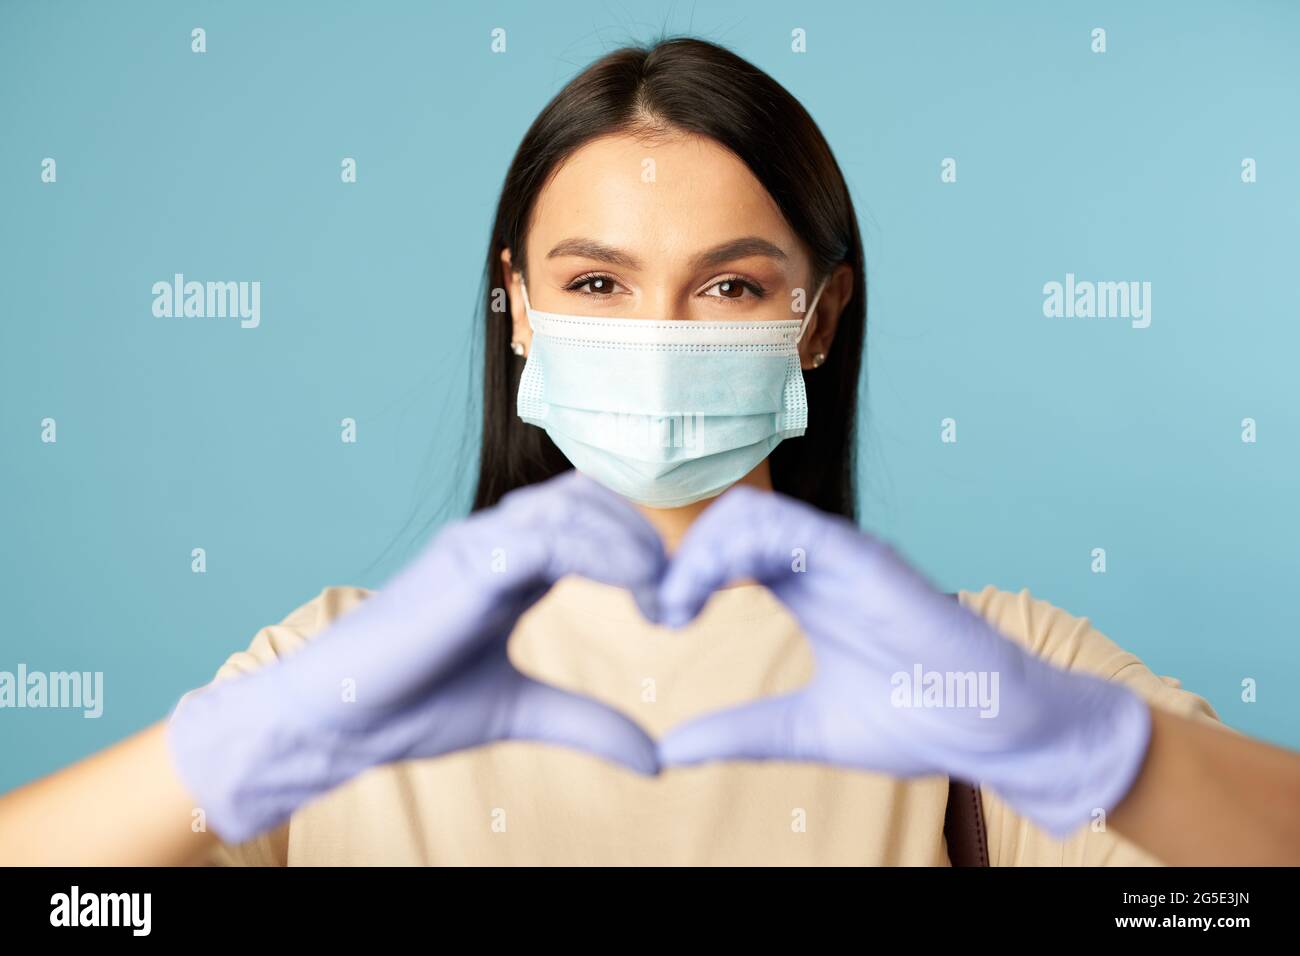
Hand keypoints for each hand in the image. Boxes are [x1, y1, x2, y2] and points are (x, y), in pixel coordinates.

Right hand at [165, 471, 666, 842]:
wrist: (338, 720)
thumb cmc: (414, 707)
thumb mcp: (521, 713)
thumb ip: (589, 723)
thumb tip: (657, 761)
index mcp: (508, 562)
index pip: (588, 517)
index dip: (639, 547)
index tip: (672, 608)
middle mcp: (493, 539)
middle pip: (589, 498)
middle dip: (644, 538)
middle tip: (676, 601)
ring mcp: (477, 543)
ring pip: (575, 508)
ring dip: (634, 544)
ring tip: (663, 598)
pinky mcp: (465, 561)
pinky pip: (549, 536)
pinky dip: (604, 553)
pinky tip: (637, 588)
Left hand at [655, 486, 1151, 836]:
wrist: (992, 733)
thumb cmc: (917, 721)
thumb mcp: (804, 729)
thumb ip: (738, 731)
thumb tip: (665, 751)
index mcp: (803, 587)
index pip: (724, 547)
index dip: (681, 572)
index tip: (662, 621)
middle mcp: (820, 561)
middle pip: (728, 519)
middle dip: (681, 557)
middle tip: (663, 612)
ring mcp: (845, 557)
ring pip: (751, 511)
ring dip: (699, 550)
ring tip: (679, 606)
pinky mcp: (869, 562)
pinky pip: (793, 528)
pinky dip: (737, 548)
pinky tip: (711, 593)